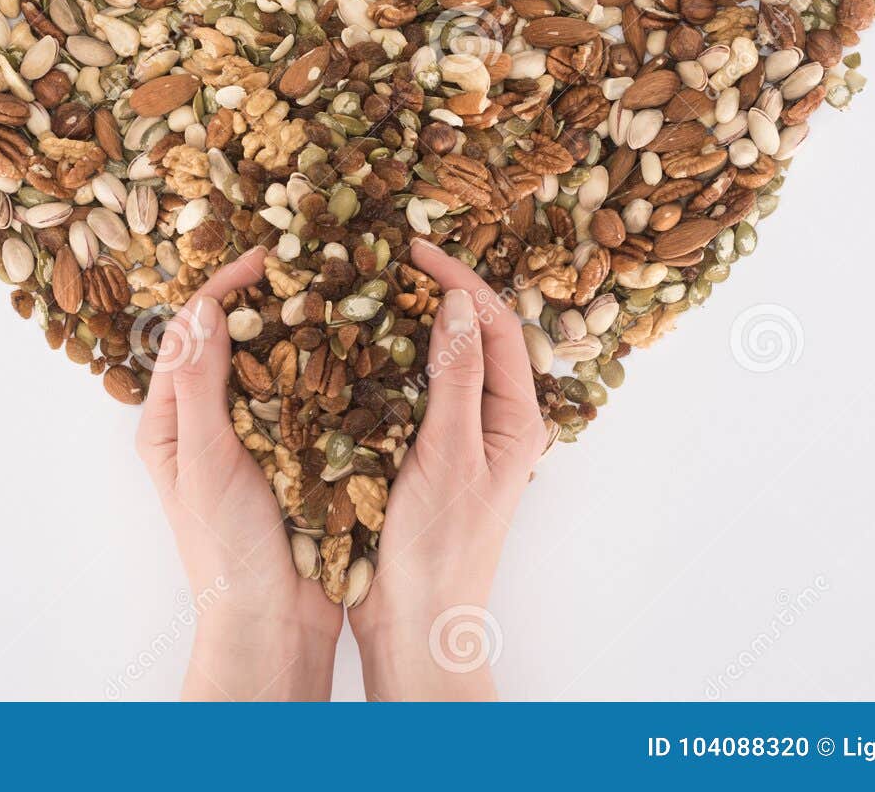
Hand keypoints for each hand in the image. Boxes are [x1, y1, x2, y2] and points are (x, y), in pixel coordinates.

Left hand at [135, 247, 341, 699]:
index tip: (268, 260)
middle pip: (234, 341)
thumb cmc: (224, 551)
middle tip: (315, 266)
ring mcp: (255, 439)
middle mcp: (209, 423)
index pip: (190, 333)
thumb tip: (202, 309)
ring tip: (343, 294)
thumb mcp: (204, 462)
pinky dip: (331, 372)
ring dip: (305, 331)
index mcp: (171, 420)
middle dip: (270, 301)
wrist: (271, 624)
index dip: (224, 289)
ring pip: (276, 367)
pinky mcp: (296, 457)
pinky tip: (363, 349)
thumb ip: (200, 387)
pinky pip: (310, 402)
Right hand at [347, 238, 548, 699]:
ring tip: (371, 288)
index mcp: (515, 419)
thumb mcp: (448, 454)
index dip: (459, 281)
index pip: (496, 326)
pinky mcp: (430, 455)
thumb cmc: (439, 548)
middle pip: (475, 336)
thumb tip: (457, 304)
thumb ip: (455, 377)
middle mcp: (495, 422)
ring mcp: (463, 438)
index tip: (412, 250)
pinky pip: (417, 392)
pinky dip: (392, 362)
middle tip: (388, 258)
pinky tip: (358, 347)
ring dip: (413, 323)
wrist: (416, 624)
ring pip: (444, 362)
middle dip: (438, 292)